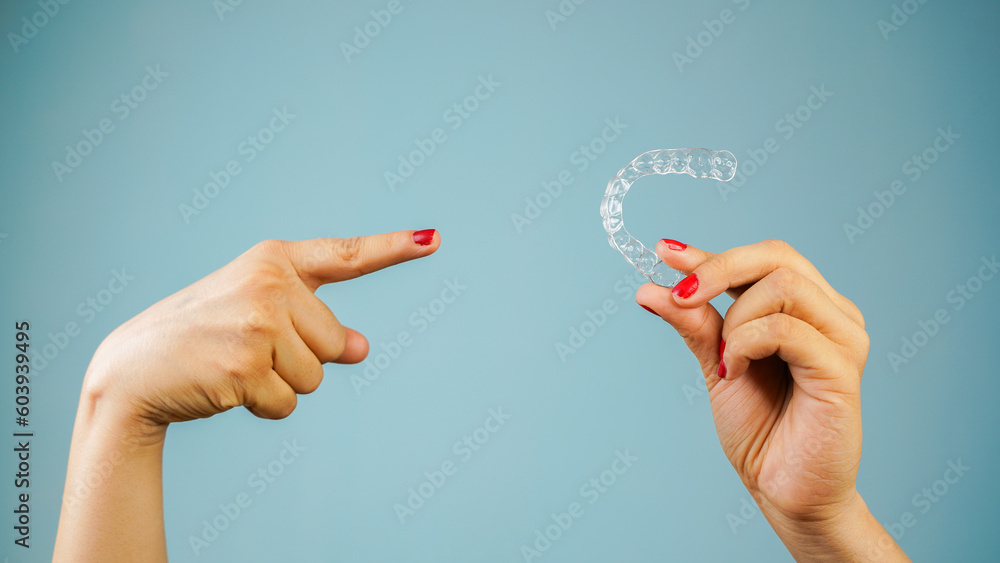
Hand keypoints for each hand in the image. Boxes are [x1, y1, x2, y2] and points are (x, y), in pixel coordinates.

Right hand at [56, 230, 439, 562]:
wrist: (132, 371)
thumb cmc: (201, 338)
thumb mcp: (258, 317)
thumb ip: (312, 322)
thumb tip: (362, 348)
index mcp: (273, 260)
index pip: (346, 255)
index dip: (394, 248)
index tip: (434, 239)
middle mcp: (269, 284)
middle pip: (334, 342)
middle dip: (300, 359)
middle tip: (246, 350)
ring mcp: (258, 324)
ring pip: (316, 377)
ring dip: (281, 386)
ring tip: (234, 367)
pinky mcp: (246, 366)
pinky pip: (289, 405)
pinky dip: (264, 408)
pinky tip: (226, 389)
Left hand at [636, 239, 906, 560]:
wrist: (782, 487)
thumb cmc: (761, 428)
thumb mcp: (717, 363)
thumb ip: (695, 323)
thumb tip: (649, 287)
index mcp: (809, 307)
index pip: (763, 259)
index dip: (710, 254)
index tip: (664, 252)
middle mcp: (833, 314)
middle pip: (777, 257)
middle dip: (718, 270)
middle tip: (681, 296)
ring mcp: (843, 338)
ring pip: (783, 285)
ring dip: (737, 318)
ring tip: (726, 359)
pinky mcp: (842, 369)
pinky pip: (786, 329)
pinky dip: (747, 343)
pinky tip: (736, 371)